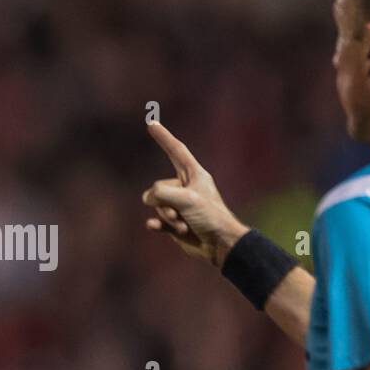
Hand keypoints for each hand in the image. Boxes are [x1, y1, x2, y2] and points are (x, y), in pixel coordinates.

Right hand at [141, 121, 247, 266]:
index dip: (164, 137)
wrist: (220, 245)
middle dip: (165, 203)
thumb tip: (149, 198)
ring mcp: (179, 205)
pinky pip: (156, 219)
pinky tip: (156, 227)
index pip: (176, 151)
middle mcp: (185, 187)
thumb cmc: (210, 217)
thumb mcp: (186, 199)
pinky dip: (158, 224)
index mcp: (194, 175)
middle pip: (158, 186)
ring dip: (168, 217)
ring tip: (184, 225)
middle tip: (182, 214)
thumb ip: (162, 193)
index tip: (152, 124)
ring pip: (156, 205)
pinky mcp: (175, 223)